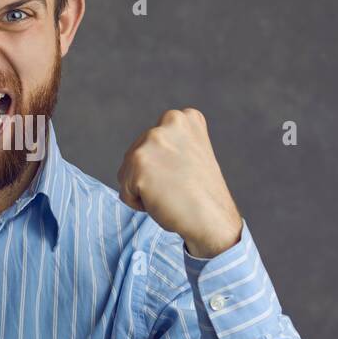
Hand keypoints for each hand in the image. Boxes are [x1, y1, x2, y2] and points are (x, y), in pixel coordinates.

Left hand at [117, 108, 242, 257]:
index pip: (152, 143)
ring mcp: (152, 140)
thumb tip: (147, 152)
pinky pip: (124, 191)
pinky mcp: (139, 163)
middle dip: (151, 176)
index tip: (186, 173)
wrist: (213, 220)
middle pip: (136, 154)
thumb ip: (171, 144)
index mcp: (185, 117)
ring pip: (126, 171)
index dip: (164, 166)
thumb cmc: (202, 195)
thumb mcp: (192, 154)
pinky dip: (138, 203)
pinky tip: (162, 202)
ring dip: (143, 189)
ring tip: (170, 193)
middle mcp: (168, 121)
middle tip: (178, 186)